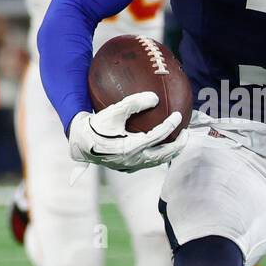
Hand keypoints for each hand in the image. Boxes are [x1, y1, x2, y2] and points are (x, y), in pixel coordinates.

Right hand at [68, 92, 187, 170]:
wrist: (79, 144)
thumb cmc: (95, 126)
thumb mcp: (113, 111)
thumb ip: (133, 103)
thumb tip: (154, 97)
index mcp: (131, 147)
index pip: (158, 136)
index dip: (171, 125)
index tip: (178, 115)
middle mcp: (133, 160)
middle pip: (164, 155)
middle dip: (178, 144)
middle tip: (186, 133)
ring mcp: (131, 166)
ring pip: (157, 161)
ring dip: (170, 152)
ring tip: (178, 141)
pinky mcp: (127, 168)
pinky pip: (148, 163)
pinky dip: (159, 155)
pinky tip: (161, 147)